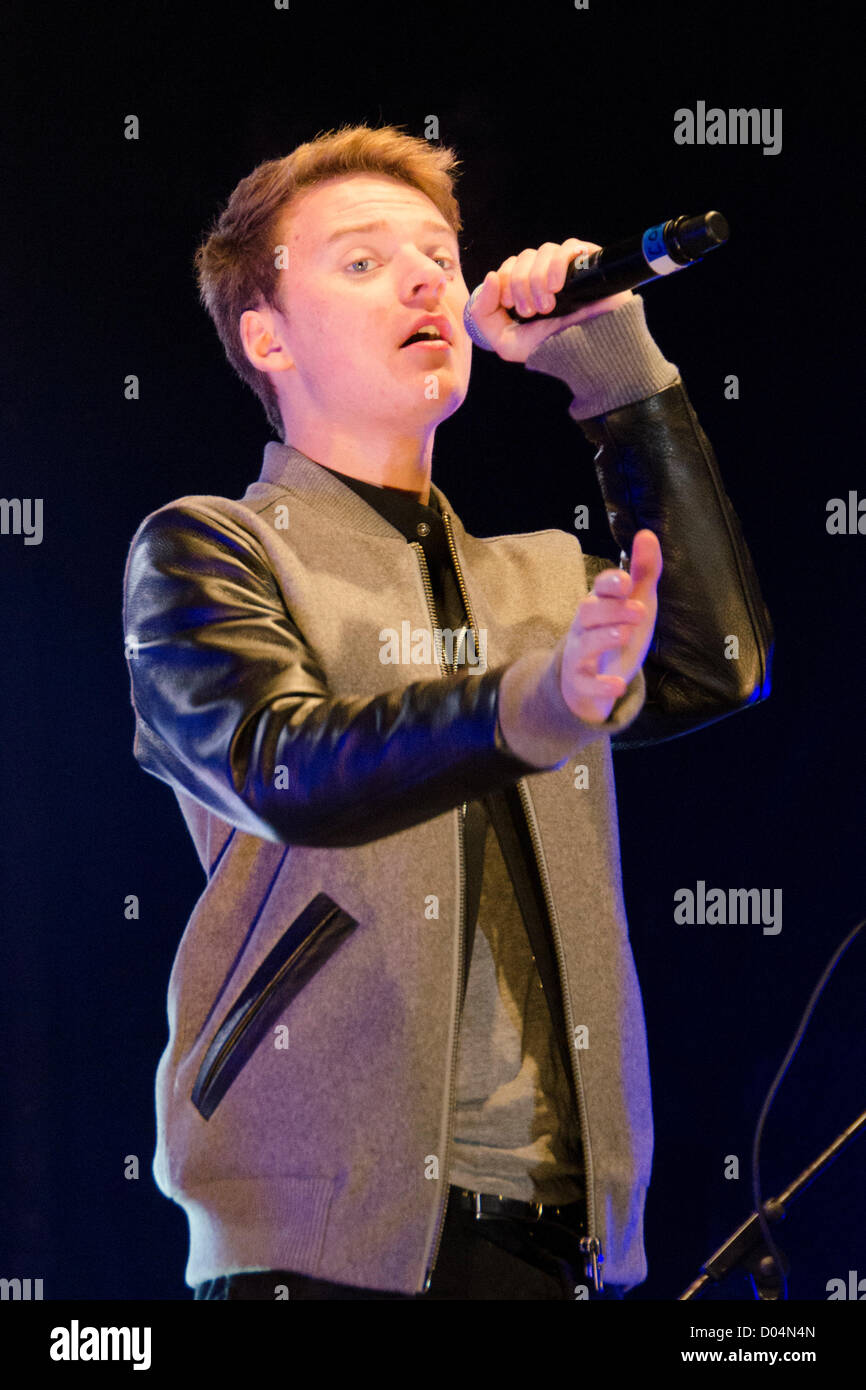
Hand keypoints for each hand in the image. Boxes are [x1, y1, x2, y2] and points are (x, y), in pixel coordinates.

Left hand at [466, 238, 633, 362]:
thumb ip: (484, 314)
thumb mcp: (506, 341)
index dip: (505, 281)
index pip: (509, 267)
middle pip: (524, 258)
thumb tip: (490, 276)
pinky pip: (569, 247)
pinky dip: (557, 265)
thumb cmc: (550, 349)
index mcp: (527, 289)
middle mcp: (546, 275)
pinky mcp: (589, 262)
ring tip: (548, 305)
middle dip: (521, 284)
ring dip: (538, 279)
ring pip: (544, 251)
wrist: (587, 355)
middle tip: (532, 311)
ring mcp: (568, 267)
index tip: (511, 305)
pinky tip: (557, 287)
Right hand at [560, 530, 661, 723]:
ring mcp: (581, 656)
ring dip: (603, 638)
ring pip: (584, 645)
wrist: (589, 681)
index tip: (624, 581)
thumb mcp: (635, 602)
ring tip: (624, 635)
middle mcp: (585, 627)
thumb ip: (644, 571)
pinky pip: (586, 684)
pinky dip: (600, 685)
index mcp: (600, 604)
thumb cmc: (615, 632)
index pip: (599, 589)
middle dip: (611, 609)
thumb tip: (647, 533)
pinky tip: (618, 685)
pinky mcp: (581, 683)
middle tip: (639, 610)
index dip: (609, 584)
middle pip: (588, 612)